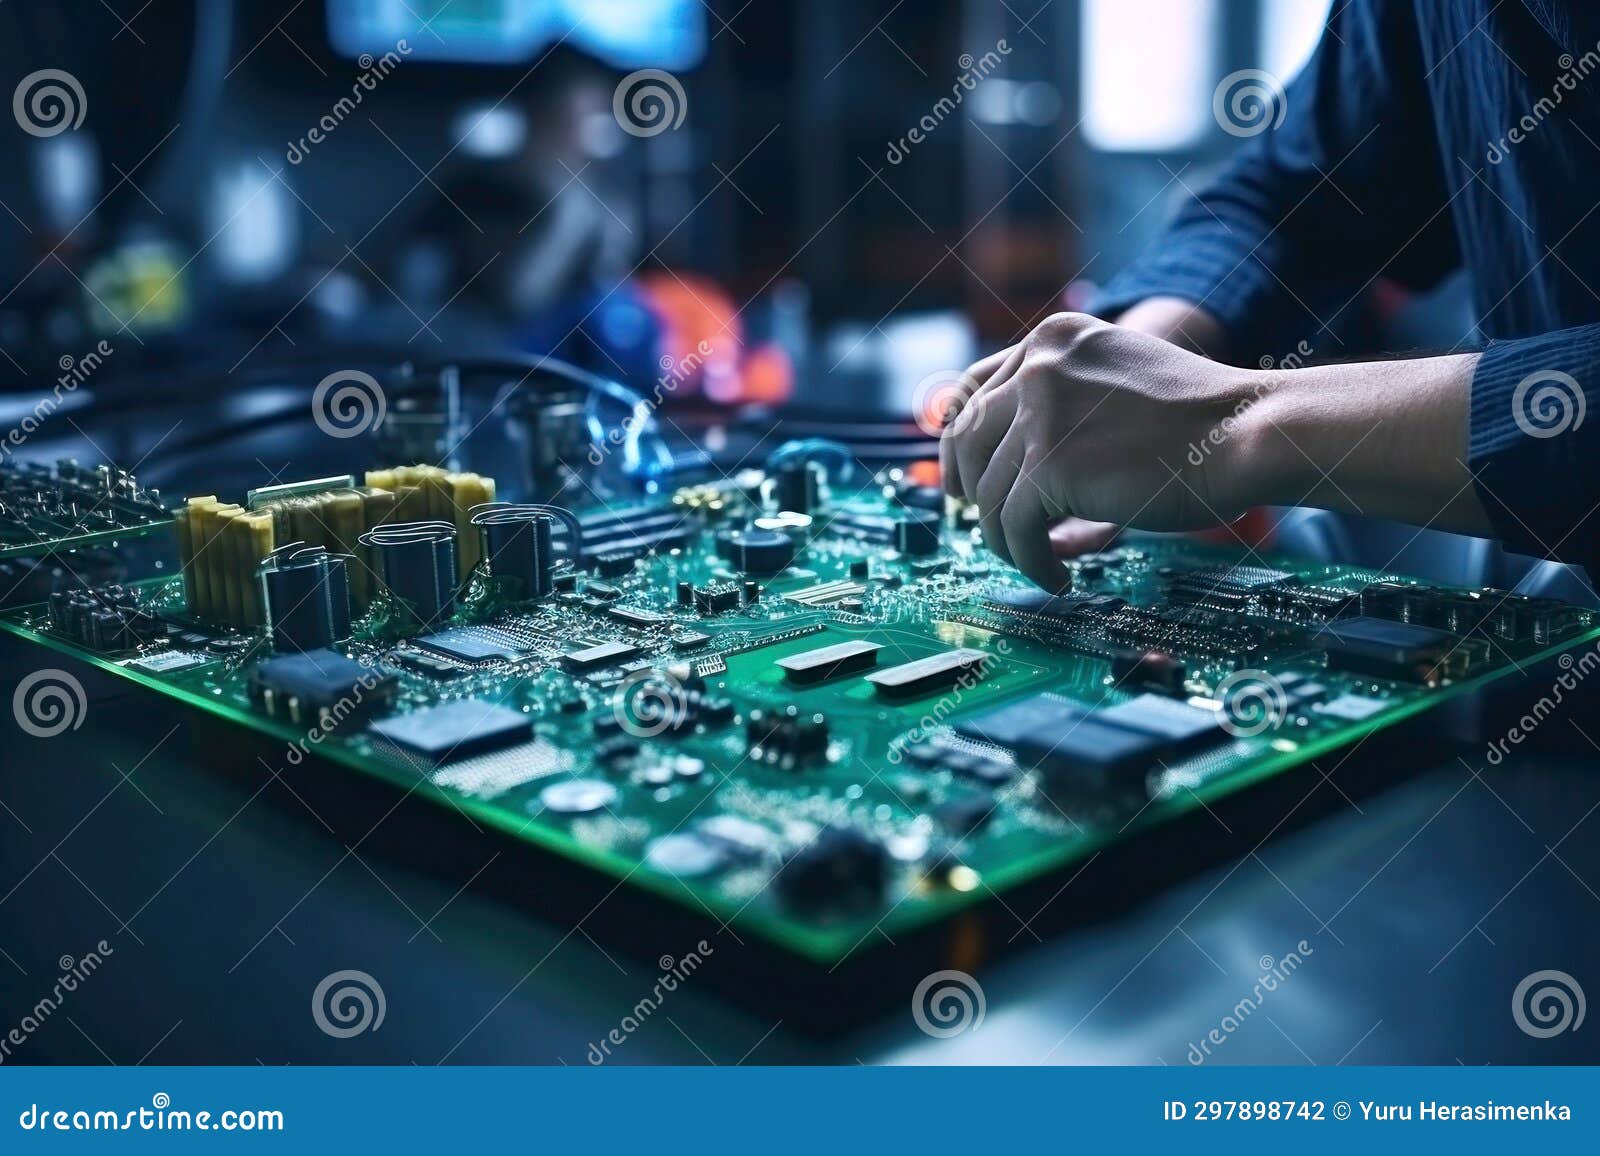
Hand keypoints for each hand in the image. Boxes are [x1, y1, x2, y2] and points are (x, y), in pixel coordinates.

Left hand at [941, 311, 1263, 590]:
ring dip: (1008, 537)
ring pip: (989, 493)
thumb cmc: (1203, 422)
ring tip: (1040, 560)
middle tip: (987, 528)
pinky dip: (1030, 562)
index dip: (958, 440)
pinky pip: (1013, 528)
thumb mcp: (1118, 387)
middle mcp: (1039, 365)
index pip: (973, 387)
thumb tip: (1011, 487)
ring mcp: (1040, 412)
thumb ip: (1066, 412)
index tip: (962, 480)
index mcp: (1054, 339)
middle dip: (970, 490)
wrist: (1249, 432)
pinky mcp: (1049, 465)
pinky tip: (1057, 575)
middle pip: (968, 438)